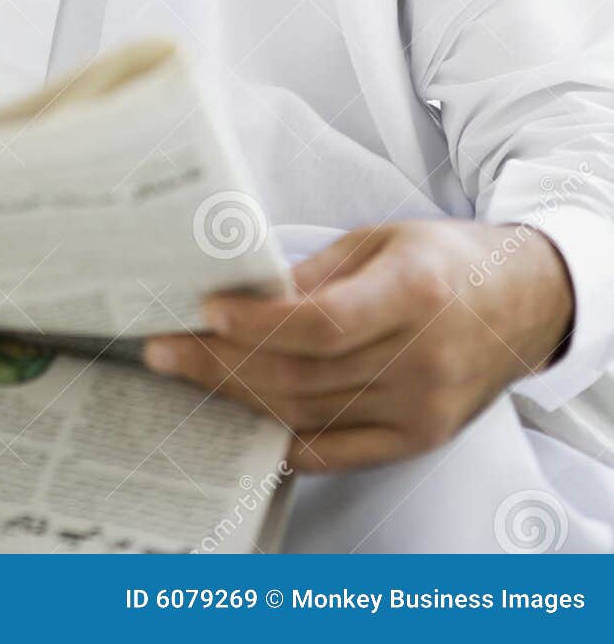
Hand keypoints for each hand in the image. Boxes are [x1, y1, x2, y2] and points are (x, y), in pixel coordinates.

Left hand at [143, 220, 573, 471]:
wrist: (524, 302)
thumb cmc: (449, 261)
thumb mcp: (381, 239)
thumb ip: (314, 273)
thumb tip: (242, 294)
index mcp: (413, 295)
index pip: (321, 323)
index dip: (256, 324)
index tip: (205, 311)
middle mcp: (420, 360)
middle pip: (301, 374)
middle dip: (220, 363)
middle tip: (165, 348)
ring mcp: (421, 409)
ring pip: (307, 414)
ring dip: (237, 396)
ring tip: (188, 374)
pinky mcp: (419, 439)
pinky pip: (335, 451)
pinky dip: (282, 438)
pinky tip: (239, 417)